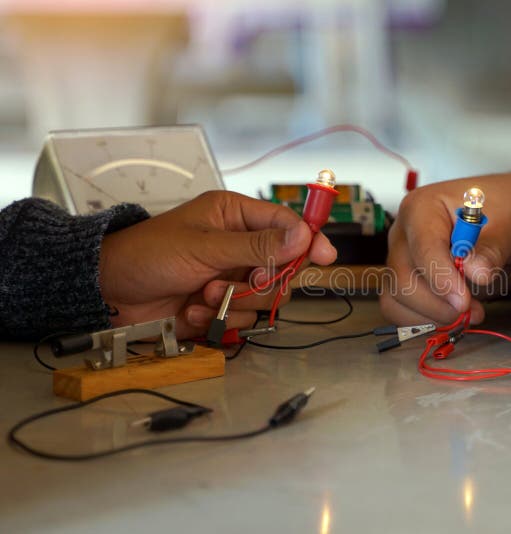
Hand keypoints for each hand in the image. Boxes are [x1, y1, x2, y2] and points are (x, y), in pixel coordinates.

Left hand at [99, 191, 336, 338]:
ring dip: (233, 305)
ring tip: (201, 298)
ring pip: (265, 301)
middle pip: (283, 270)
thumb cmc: (148, 254)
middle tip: (237, 284)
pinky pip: (242, 321)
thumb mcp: (205, 247)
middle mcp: (239, 248)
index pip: (287, 225)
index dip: (308, 240)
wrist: (108, 293)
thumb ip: (257, 245)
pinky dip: (217, 321)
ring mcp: (231, 279)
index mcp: (236, 218)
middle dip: (259, 284)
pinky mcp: (220, 307)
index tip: (326, 256)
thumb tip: (303, 235)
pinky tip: (191, 313)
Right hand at [380, 168, 510, 324]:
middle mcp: (405, 233)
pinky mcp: (408, 280)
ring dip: (431, 315)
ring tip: (467, 314)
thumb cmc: (503, 210)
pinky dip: (426, 320)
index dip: (441, 278)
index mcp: (422, 208)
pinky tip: (454, 316)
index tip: (464, 299)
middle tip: (470, 310)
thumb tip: (476, 273)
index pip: (422, 248)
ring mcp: (403, 258)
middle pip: (403, 279)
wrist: (507, 220)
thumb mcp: (507, 225)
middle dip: (436, 303)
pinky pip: (401, 309)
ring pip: (396, 298)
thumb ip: (491, 249)